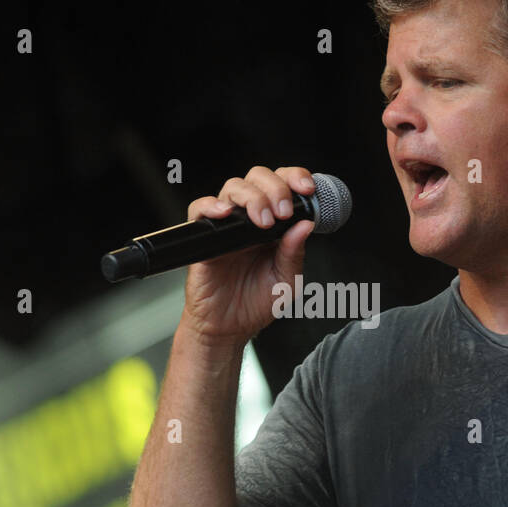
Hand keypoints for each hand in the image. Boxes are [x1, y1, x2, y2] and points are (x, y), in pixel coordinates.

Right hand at [180, 165, 316, 345]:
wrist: (228, 328)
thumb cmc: (255, 302)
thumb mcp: (286, 280)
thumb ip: (295, 252)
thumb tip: (306, 225)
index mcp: (274, 224)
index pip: (283, 185)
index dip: (295, 178)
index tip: (307, 189)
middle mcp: (249, 219)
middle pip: (259, 178)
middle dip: (275, 188)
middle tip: (283, 212)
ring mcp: (227, 225)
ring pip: (233, 187)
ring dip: (252, 197)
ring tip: (262, 221)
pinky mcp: (204, 237)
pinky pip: (199, 209)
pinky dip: (211, 206)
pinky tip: (226, 215)